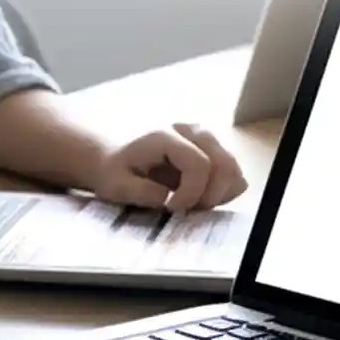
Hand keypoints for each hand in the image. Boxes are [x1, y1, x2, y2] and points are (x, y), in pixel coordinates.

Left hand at [90, 123, 247, 211]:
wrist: (107, 150)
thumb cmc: (111, 168)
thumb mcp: (115, 185)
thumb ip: (142, 192)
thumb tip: (169, 199)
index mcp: (165, 135)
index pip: (200, 165)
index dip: (192, 194)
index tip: (171, 209)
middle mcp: (190, 129)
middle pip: (225, 163)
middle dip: (211, 196)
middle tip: (187, 210)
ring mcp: (202, 136)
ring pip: (232, 166)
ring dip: (219, 193)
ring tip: (192, 203)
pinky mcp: (208, 146)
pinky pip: (229, 169)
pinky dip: (222, 188)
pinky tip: (199, 196)